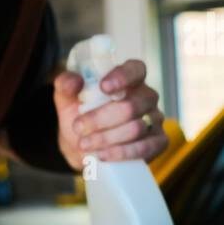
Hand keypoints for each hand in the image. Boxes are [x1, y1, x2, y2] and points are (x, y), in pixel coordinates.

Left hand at [53, 59, 167, 170]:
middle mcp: (146, 96)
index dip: (122, 77)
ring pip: (136, 128)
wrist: (83, 145)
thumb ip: (65, 84)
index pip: (135, 69)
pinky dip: (122, 153)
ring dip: (106, 138)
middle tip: (78, 127)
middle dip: (101, 119)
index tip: (103, 87)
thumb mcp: (66, 98)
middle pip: (131, 106)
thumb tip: (74, 82)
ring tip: (84, 144)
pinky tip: (103, 155)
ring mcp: (155, 119)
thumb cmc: (80, 114)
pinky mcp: (158, 142)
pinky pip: (147, 147)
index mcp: (129, 78)